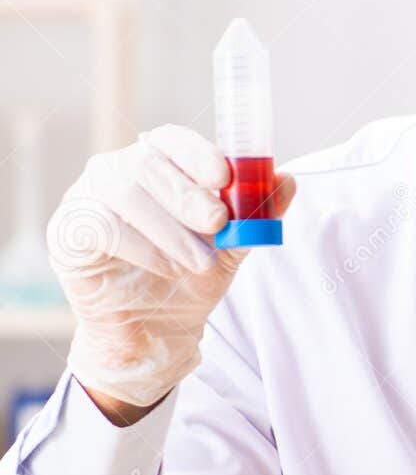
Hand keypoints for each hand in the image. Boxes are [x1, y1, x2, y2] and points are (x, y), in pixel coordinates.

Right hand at [47, 125, 295, 413]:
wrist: (154, 334)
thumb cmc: (186, 281)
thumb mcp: (229, 249)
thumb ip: (255, 216)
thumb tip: (288, 181)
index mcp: (156, 165)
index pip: (171, 140)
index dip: (196, 153)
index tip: (224, 176)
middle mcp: (117, 172)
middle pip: (148, 163)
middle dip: (188, 194)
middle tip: (218, 224)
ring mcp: (87, 198)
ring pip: (124, 192)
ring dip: (168, 228)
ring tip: (197, 261)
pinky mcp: (68, 233)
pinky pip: (100, 226)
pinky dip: (140, 247)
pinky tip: (165, 268)